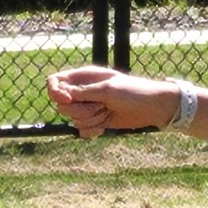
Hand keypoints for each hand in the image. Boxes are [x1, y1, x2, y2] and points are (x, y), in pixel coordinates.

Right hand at [46, 67, 179, 136]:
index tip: (67, 99)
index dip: (55, 92)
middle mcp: (83, 91)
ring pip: (73, 119)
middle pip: (62, 105)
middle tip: (100, 106)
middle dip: (80, 109)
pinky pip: (82, 130)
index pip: (55, 81)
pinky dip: (93, 130)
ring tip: (107, 113)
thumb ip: (83, 92)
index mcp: (84, 77)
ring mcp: (88, 107)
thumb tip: (61, 94)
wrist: (152, 108)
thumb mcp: (107, 90)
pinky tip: (105, 126)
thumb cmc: (133, 92)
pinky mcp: (95, 121)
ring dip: (91, 120)